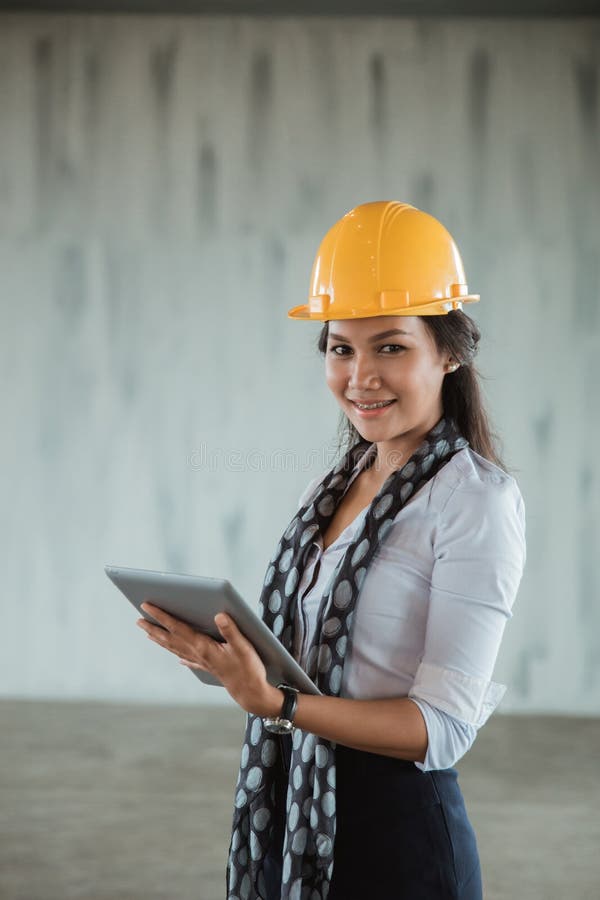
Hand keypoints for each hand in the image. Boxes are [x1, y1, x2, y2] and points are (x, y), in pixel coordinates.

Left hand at [136, 603, 282, 717]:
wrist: (251, 693)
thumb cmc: (248, 669)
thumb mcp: (243, 647)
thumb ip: (231, 630)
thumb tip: (218, 614)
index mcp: (203, 647)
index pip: (177, 628)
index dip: (161, 616)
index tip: (147, 606)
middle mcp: (198, 654)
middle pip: (170, 639)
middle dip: (153, 628)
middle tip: (138, 619)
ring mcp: (201, 662)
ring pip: (175, 649)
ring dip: (160, 640)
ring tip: (148, 633)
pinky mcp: (208, 667)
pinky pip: (188, 659)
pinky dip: (180, 656)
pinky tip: (177, 658)